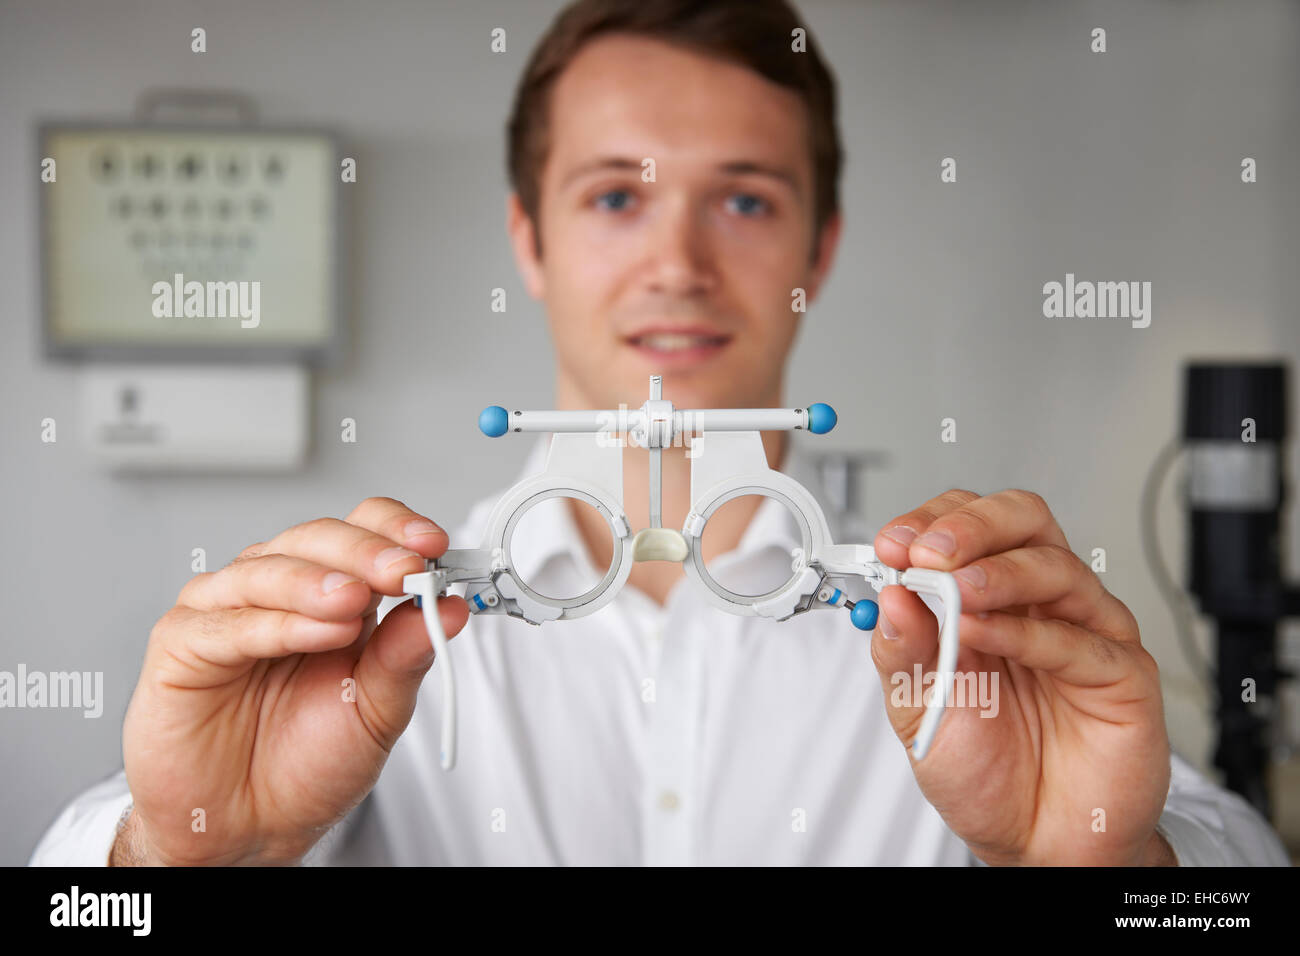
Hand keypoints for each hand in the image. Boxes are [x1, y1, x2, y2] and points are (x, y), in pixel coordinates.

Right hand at [115, 498, 468, 865]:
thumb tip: (451, 605)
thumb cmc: (307, 764)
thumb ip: (407, 654)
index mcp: (334, 595)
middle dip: (365, 552)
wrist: (251, 828)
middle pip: (317, 539)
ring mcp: (226, 610)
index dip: (395, 529)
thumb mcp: (378, 709)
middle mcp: (279, 590)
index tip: (432, 546)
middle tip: (403, 570)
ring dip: (319, 582)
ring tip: (355, 601)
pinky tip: (316, 632)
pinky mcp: (182, 643)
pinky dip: (277, 623)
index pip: (362, 530)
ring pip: (269, 569)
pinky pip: (228, 622)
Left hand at [871, 489, 1172, 865]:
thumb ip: (903, 649)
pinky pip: (1080, 639)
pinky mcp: (1121, 674)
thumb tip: (890, 594)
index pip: (969, 526)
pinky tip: (982, 633)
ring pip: (1057, 567)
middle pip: (1025, 521)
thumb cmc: (982, 770)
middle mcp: (1039, 604)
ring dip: (1000, 571)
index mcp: (988, 598)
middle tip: (930, 551)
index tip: (892, 545)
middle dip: (972, 525)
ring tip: (959, 588)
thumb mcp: (916, 705)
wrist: (1031, 842)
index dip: (931, 523)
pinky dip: (1026, 631)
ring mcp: (1085, 632)